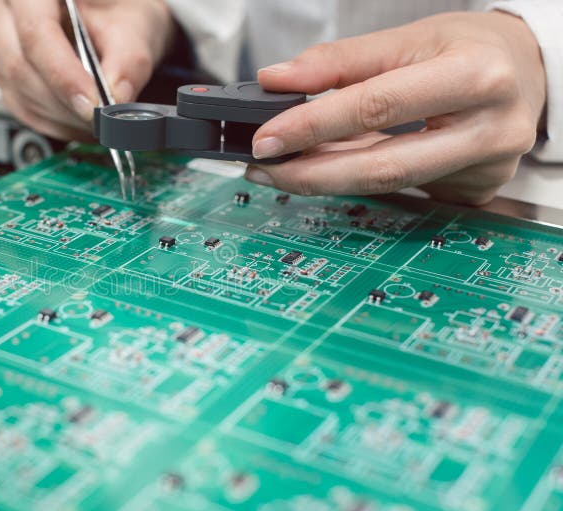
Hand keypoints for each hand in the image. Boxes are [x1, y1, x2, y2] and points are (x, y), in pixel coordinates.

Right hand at [0, 0, 174, 140]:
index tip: (92, 104)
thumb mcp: (135, 27)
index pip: (36, 33)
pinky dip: (54, 122)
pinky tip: (79, 121)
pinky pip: (21, 107)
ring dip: (62, 116)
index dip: (64, 75)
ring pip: (20, 91)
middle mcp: (5, 9)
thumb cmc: (118, 10)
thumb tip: (116, 98)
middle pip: (21, 66)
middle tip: (101, 117)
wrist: (112, 18)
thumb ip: (128, 62)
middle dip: (65, 102)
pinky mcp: (4, 73)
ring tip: (97, 119)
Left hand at [246, 12, 545, 204]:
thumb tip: (277, 80)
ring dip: (326, 179)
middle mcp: (488, 129)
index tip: (267, 137)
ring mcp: (485, 168)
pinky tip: (330, 168)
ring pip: (387, 185)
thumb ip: (340, 61)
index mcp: (474, 76)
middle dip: (311, 173)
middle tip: (264, 168)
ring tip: (283, 169)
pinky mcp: (475, 190)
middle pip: (381, 167)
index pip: (376, 106)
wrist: (529, 70)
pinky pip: (403, 189)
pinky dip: (360, 178)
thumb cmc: (471, 48)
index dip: (314, 125)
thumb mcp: (409, 37)